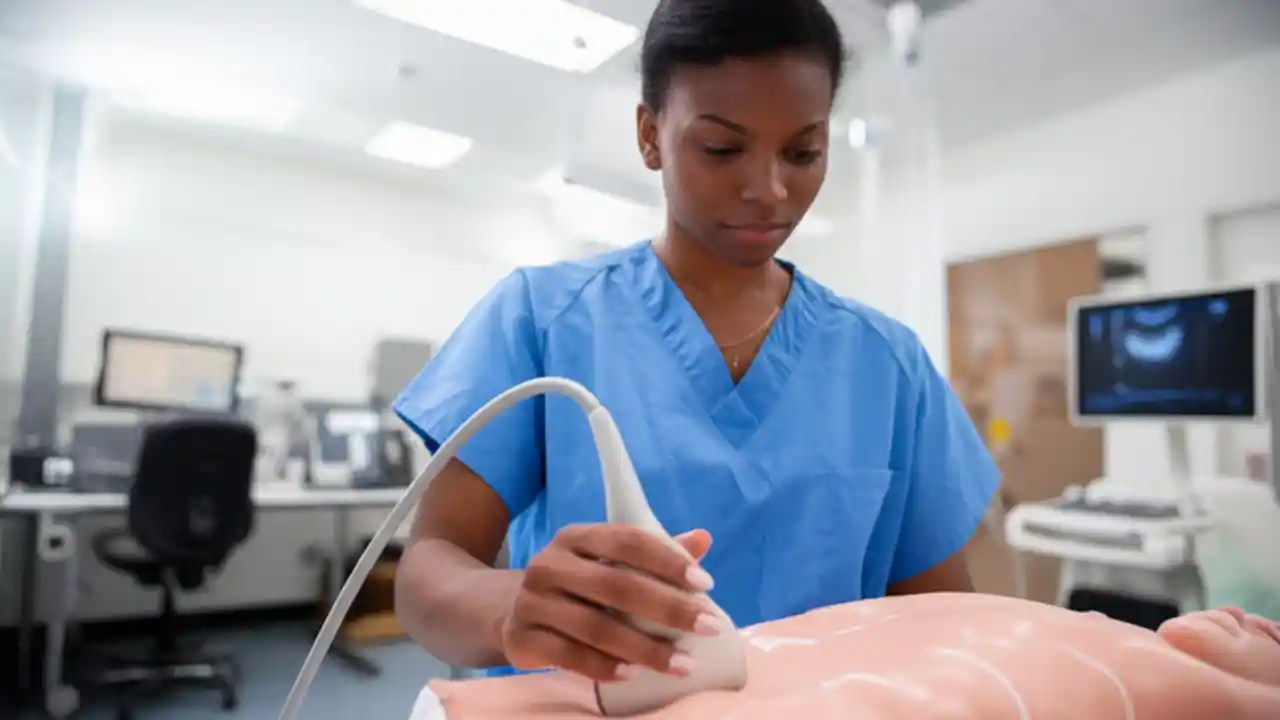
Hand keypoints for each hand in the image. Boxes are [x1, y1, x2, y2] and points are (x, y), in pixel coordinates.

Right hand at [498, 525, 718, 681]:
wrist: (515, 612)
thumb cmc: (579, 585)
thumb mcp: (609, 562)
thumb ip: (654, 552)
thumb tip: (702, 538)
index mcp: (575, 537)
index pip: (627, 540)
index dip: (668, 560)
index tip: (705, 584)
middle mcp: (549, 564)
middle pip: (616, 585)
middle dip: (668, 607)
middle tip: (708, 625)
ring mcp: (532, 602)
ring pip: (596, 626)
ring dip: (645, 648)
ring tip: (683, 664)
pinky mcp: (523, 638)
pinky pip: (569, 656)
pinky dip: (605, 667)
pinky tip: (635, 674)